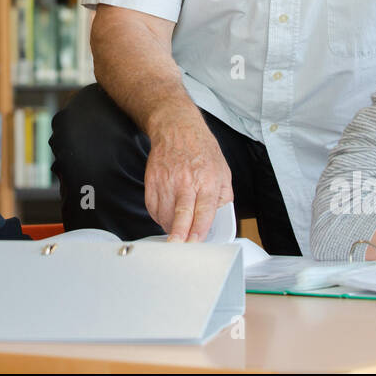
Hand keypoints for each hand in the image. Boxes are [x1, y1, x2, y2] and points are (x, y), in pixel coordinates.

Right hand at [143, 106, 233, 241]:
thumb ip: (223, 196)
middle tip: (178, 248)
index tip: (196, 243)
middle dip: (179, 235)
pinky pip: (152, 206)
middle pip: (181, 215)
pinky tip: (166, 217)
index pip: (204, 211)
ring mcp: (166, 181)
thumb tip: (220, 218)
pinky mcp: (152, 180)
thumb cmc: (201, 148)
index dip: (199, 230)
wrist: (176, 127)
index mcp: (207, 180)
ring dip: (170, 227)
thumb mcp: (223, 170)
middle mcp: (186, 181)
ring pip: (164, 214)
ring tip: (176, 230)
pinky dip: (158, 216)